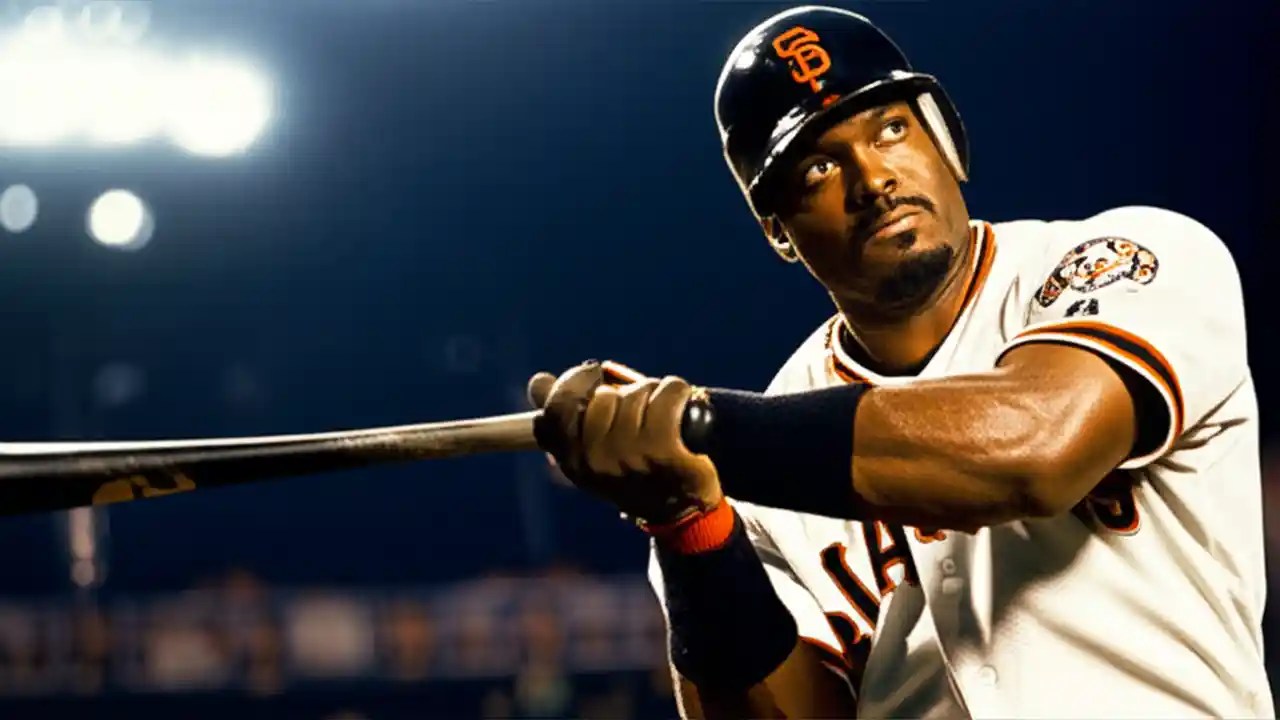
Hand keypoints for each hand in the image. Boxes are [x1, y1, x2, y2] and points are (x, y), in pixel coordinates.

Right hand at [527, 360, 722, 524]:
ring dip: (653, 396)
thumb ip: (567, 418)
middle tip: (640, 414)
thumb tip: (539, 381)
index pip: (556, 408)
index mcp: (573, 460)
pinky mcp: (663, 447)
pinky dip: (678, 393)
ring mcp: (628, 453)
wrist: (680, 512)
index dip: (574, 382)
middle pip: (603, 396)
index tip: (593, 376)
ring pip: (637, 393)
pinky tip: (683, 411)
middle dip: (624, 395)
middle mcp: (595, 459)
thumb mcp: (593, 453)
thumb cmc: (635, 474)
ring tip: (663, 420)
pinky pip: (667, 392)